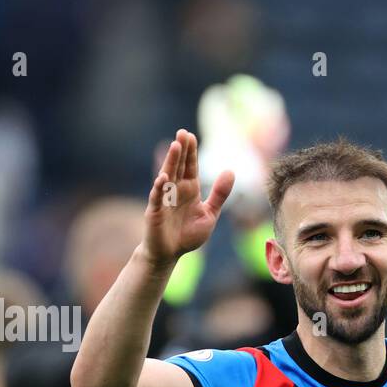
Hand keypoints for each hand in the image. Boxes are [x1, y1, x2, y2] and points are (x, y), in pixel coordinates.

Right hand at [142, 129, 234, 267]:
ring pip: (167, 176)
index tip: (191, 135)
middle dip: (181, 150)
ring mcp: (164, 199)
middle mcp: (175, 190)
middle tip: (184, 132)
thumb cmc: (188, 235)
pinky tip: (163, 177)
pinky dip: (159, 188)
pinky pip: (157, 197)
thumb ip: (219, 194)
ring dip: (171, 162)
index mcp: (190, 190)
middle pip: (179, 166)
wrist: (170, 254)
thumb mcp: (209, 214)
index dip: (191, 152)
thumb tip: (231, 171)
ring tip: (175, 146)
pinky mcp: (155, 212)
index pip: (191, 167)